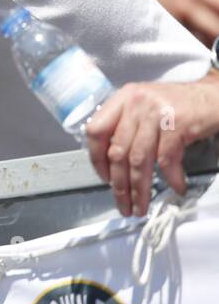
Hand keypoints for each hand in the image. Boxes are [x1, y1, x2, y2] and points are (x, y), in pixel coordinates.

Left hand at [85, 79, 218, 216]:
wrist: (214, 96)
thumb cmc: (178, 104)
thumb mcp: (144, 106)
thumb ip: (126, 125)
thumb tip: (110, 161)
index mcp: (122, 99)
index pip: (96, 131)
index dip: (96, 158)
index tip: (105, 179)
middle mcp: (135, 103)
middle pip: (118, 151)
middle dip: (119, 184)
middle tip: (123, 205)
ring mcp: (156, 113)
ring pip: (139, 159)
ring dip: (139, 189)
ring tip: (140, 207)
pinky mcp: (178, 123)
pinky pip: (167, 159)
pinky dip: (171, 177)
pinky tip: (176, 188)